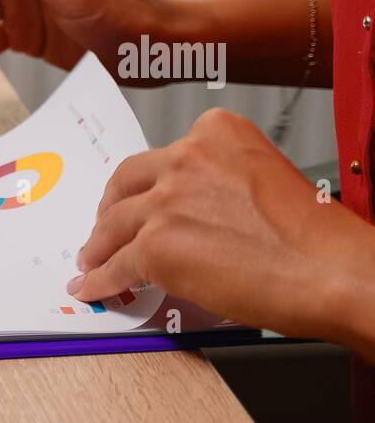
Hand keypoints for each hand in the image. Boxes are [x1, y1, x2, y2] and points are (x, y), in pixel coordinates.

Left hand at [71, 108, 374, 357]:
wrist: (330, 272)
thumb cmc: (313, 237)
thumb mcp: (263, 178)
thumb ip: (220, 184)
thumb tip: (192, 216)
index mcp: (217, 134)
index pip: (162, 157)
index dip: (143, 184)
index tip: (135, 196)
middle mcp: (187, 159)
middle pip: (126, 184)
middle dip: (111, 208)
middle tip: (105, 226)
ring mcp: (166, 202)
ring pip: (113, 227)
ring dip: (98, 247)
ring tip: (92, 262)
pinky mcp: (155, 247)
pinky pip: (115, 266)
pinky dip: (100, 281)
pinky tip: (95, 288)